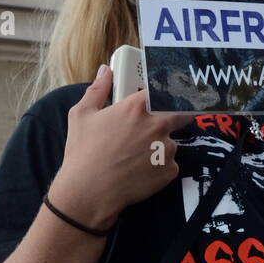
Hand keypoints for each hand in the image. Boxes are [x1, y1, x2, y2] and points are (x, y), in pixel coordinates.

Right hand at [48, 66, 189, 227]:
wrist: (90, 191)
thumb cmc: (83, 152)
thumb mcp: (82, 114)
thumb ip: (97, 89)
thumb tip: (104, 71)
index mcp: (138, 106)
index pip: (165, 92)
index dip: (167, 94)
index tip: (169, 97)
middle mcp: (158, 125)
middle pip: (181, 114)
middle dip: (177, 116)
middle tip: (162, 125)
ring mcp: (167, 149)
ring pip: (171, 143)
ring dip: (161, 147)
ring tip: (137, 157)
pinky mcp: (170, 170)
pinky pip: (169, 165)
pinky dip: (159, 168)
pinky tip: (140, 172)